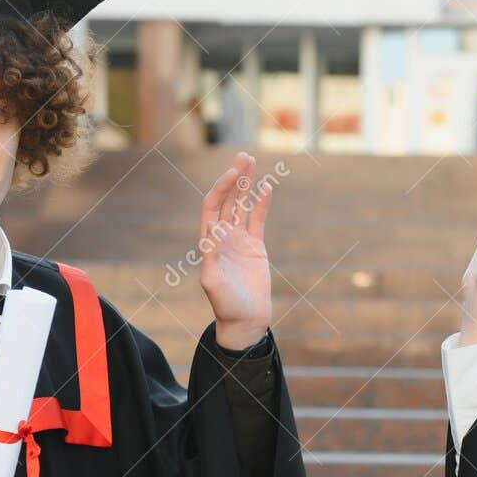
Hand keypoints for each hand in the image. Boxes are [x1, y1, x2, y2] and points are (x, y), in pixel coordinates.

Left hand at [198, 151, 273, 349]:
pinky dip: (261, 204)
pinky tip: (266, 187)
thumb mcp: (213, 282)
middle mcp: (222, 237)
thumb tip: (213, 230)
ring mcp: (239, 240)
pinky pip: (258, 220)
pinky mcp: (255, 246)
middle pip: (228, 200)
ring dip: (246, 185)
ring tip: (251, 161)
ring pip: (242, 205)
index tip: (233, 174)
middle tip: (244, 156)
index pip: (213, 207)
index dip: (222, 188)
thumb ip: (211, 257)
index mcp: (209, 242)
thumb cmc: (226, 305)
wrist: (245, 319)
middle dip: (235, 178)